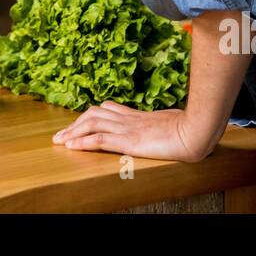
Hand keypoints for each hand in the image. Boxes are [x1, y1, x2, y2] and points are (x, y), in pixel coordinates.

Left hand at [52, 102, 208, 161]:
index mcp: (138, 116)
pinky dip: (83, 142)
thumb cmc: (190, 128)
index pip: (108, 109)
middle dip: (75, 124)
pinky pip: (100, 139)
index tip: (78, 124)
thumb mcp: (172, 124)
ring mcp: (128, 128)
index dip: (90, 115)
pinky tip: (72, 147)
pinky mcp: (129, 141)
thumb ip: (161, 125)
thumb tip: (165, 129)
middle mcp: (129, 119)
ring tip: (59, 141)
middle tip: (60, 135)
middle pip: (94, 114)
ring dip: (72, 132)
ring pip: (92, 124)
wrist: (196, 131)